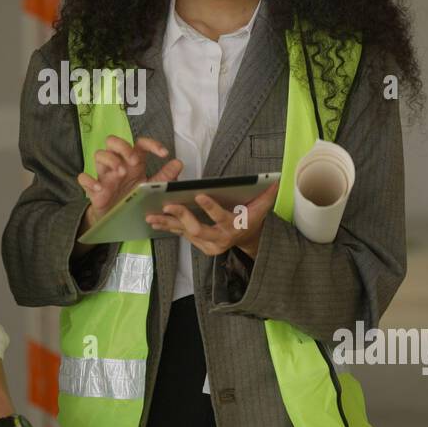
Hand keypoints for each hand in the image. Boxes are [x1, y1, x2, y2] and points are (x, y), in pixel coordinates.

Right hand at [77, 135, 182, 229]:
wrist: (116, 219)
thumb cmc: (132, 197)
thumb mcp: (151, 187)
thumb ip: (165, 176)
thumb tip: (178, 163)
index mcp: (133, 161)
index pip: (140, 144)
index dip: (152, 144)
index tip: (164, 154)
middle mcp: (118, 163)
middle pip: (113, 141)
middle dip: (123, 147)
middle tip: (134, 161)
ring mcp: (104, 174)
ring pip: (99, 154)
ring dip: (110, 161)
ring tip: (121, 174)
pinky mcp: (93, 187)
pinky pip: (84, 177)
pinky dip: (90, 181)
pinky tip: (101, 189)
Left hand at [146, 182, 279, 257]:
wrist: (249, 240)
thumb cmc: (252, 219)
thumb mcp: (262, 207)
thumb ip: (267, 194)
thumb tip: (275, 179)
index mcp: (234, 226)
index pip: (221, 217)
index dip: (210, 207)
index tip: (199, 194)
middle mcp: (220, 239)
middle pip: (198, 229)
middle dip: (182, 217)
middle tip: (168, 205)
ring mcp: (209, 245)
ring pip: (185, 233)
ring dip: (168, 224)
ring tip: (152, 216)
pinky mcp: (201, 246)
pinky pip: (183, 235)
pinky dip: (169, 227)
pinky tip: (156, 220)